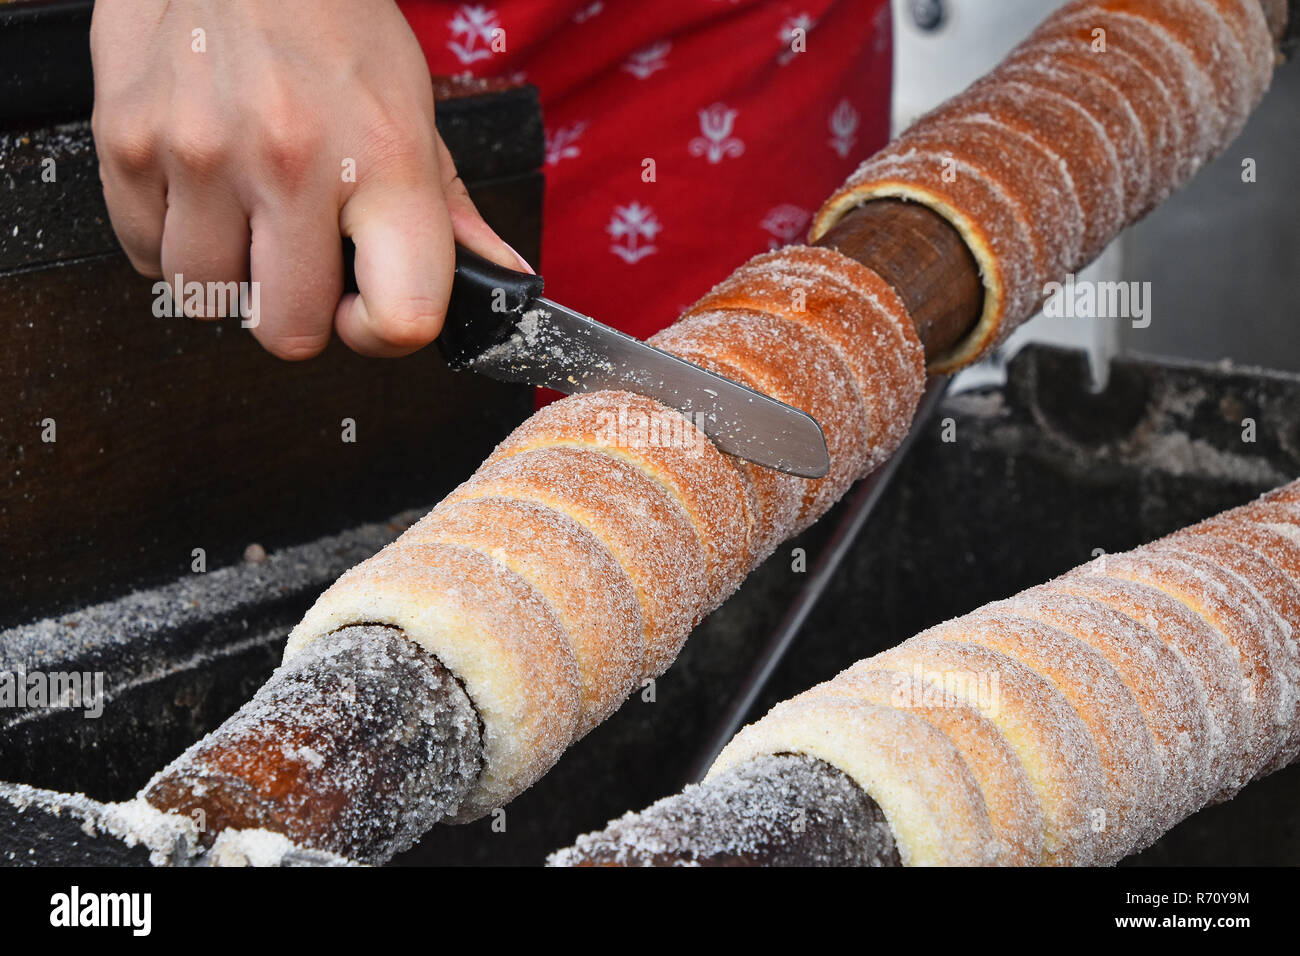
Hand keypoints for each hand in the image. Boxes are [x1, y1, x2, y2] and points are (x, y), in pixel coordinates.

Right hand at [90, 0, 529, 358]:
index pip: (402, 317)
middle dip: (296, 311)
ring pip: (207, 301)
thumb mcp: (414, 108)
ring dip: (227, 274)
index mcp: (384, 160)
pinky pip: (144, 256)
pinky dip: (171, 238)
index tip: (365, 310)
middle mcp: (292, 160)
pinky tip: (199, 185)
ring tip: (245, 209)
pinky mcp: (127, 142)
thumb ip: (450, 210)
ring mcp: (201, 154)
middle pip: (288, 333)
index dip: (381, 333)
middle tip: (299, 257)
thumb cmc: (332, 20)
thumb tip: (500, 278)